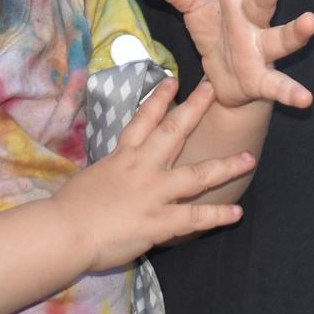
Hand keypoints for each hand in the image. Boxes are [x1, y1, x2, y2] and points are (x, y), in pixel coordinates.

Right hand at [54, 77, 252, 270]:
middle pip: (174, 131)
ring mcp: (154, 193)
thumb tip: (117, 172)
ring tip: (249, 158)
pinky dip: (216, 215)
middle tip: (216, 89)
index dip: (160, 99)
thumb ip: (111, 171)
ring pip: (196, 175)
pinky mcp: (159, 221)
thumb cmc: (70, 207)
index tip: (174, 81)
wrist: (64, 232)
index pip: (143, 120)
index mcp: (122, 156)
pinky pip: (194, 217)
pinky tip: (236, 213)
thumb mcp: (92, 177)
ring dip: (225, 166)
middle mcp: (142, 167)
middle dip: (196, 108)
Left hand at [141, 0, 313, 109]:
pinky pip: (278, 85)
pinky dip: (292, 92)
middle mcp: (252, 21)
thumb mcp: (192, 7)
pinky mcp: (262, 79)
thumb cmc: (215, 32)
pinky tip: (306, 99)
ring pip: (280, 38)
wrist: (224, 79)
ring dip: (296, 32)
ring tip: (311, 22)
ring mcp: (261, 50)